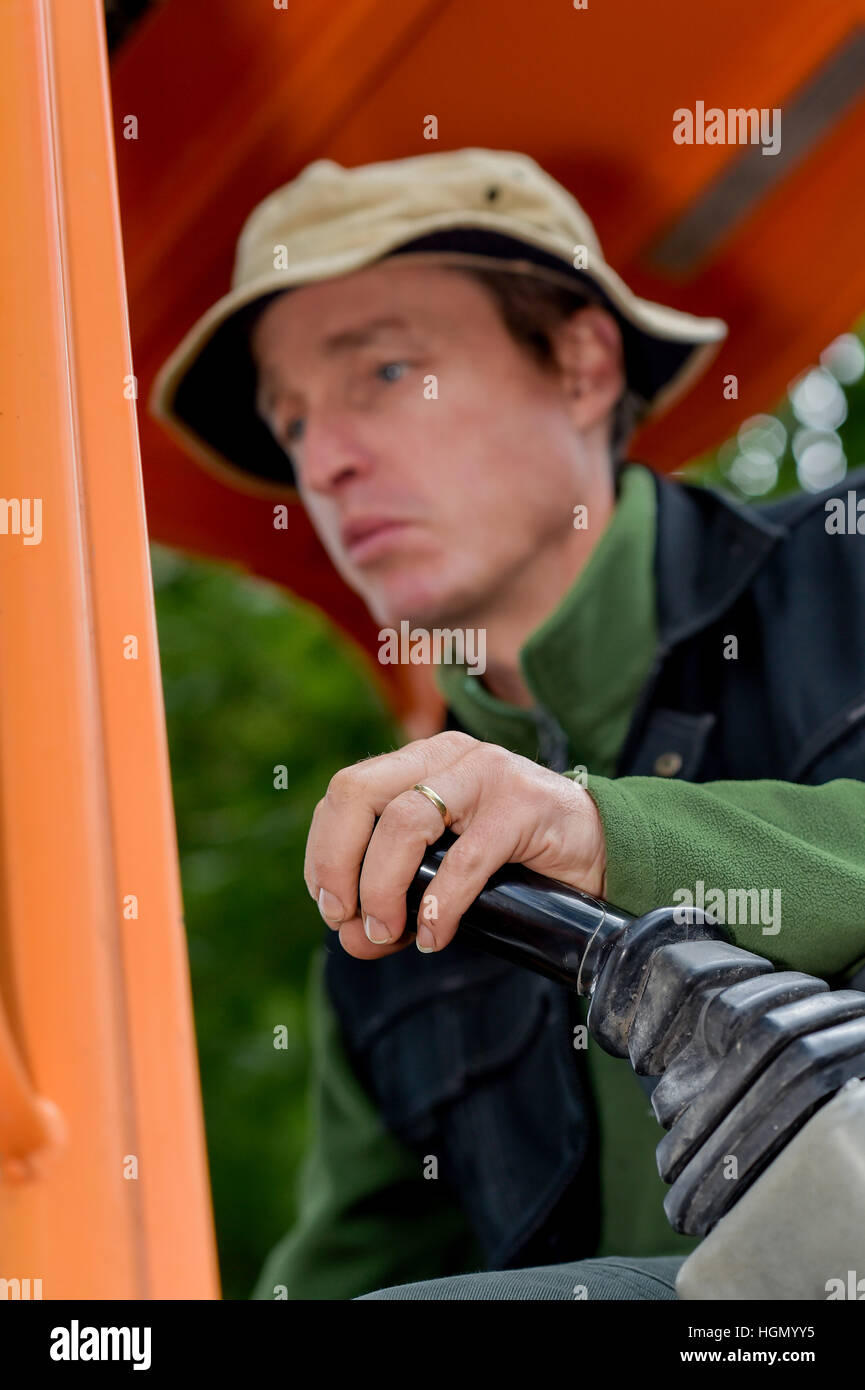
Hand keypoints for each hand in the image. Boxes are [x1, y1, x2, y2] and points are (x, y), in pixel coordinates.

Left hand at [304, 731, 606, 958]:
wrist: (601, 850)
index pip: (345, 792)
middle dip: (338, 862)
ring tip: (388, 931)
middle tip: (346, 917)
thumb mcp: (442, 876)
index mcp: (420, 761)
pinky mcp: (523, 804)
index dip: (323, 851)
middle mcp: (447, 756)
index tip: (330, 905)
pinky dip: (439, 905)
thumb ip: (392, 903)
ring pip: (404, 822)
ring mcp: (486, 773)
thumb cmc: (515, 861)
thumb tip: (349, 940)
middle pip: (358, 794)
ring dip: (382, 887)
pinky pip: (465, 858)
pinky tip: (434, 934)